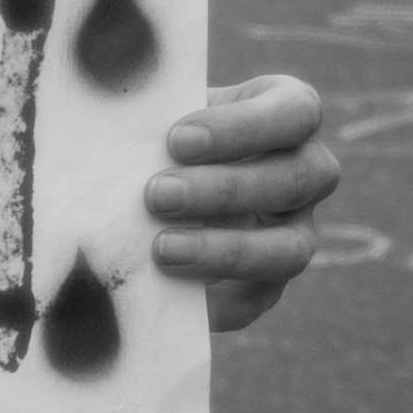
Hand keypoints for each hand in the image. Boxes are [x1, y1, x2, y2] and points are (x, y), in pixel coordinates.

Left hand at [147, 76, 337, 333]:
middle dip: (227, 189)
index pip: (297, 113)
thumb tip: (106, 119)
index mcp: (287, 113)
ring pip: (292, 248)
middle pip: (301, 179)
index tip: (176, 140)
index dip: (244, 128)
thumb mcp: (152, 112)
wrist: (137, 187)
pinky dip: (214, 300)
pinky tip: (167, 290)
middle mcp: (306, 172)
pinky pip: (257, 299)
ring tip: (161, 249)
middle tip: (156, 195)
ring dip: (227, 250)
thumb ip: (144, 112)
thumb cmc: (151, 133)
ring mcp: (295, 231)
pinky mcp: (267, 283)